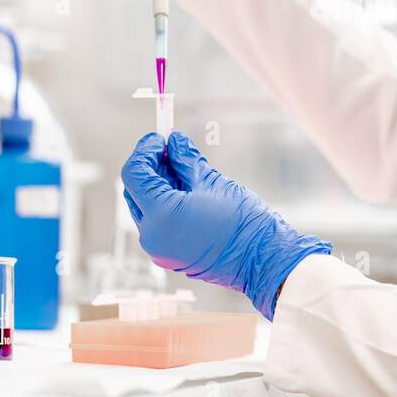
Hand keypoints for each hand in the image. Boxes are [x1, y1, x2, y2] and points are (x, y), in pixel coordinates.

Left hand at [121, 130, 330, 319]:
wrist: (261, 259)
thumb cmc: (242, 221)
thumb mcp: (211, 181)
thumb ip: (186, 160)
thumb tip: (174, 141)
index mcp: (161, 215)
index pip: (135, 174)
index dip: (144, 151)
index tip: (159, 137)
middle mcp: (152, 236)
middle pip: (135, 192)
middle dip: (149, 167)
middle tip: (169, 148)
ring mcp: (159, 249)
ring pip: (145, 208)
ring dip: (157, 185)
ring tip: (182, 167)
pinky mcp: (169, 255)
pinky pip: (157, 224)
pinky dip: (165, 204)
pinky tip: (185, 190)